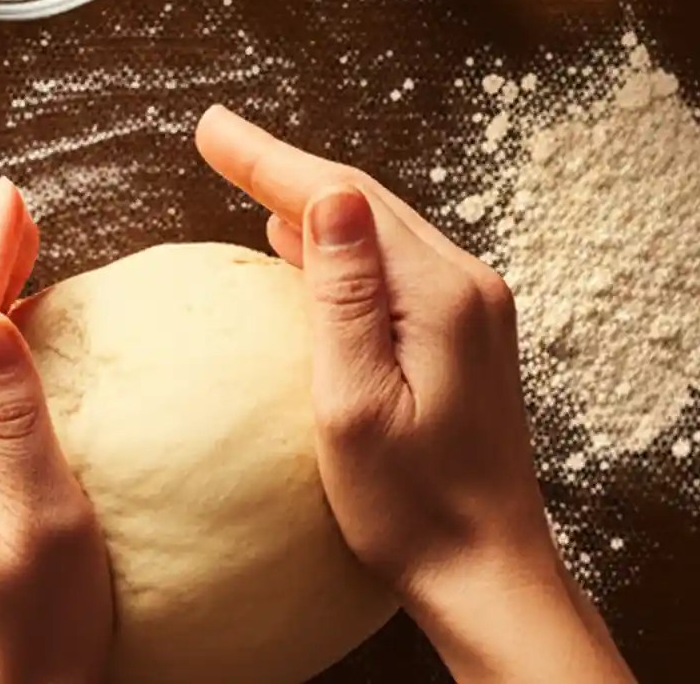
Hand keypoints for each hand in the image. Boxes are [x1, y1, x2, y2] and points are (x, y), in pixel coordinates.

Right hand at [196, 107, 632, 682]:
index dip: (270, 161)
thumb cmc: (412, 507)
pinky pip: (394, 268)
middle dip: (286, 167)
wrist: (486, 568)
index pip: (344, 199)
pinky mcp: (465, 335)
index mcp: (440, 296)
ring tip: (250, 175)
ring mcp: (472, 309)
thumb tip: (328, 201)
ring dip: (313, 200)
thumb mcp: (355, 405)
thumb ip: (342, 299)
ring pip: (379, 229)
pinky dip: (342, 246)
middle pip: (365, 201)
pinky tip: (305, 244)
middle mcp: (468, 287)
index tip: (213, 131)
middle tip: (219, 139)